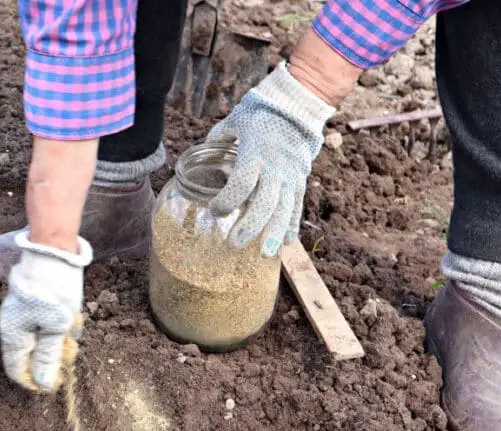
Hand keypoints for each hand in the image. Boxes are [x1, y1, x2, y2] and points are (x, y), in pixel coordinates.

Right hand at [0, 231, 90, 392]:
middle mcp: (13, 326)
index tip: (56, 382)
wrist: (53, 251)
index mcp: (13, 335)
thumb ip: (49, 356)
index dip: (35, 381)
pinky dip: (59, 328)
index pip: (16, 370)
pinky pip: (46, 325)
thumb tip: (44, 384)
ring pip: (41, 340)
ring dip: (58, 342)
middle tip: (69, 350)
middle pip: (30, 356)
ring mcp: (23, 314)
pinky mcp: (35, 304)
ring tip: (72, 329)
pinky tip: (71, 320)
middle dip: (51, 358)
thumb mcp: (56, 327)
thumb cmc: (54, 289)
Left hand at [204, 60, 335, 256]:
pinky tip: (284, 244)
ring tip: (264, 255)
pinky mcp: (301, 179)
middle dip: (250, 225)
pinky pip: (297, 205)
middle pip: (266, 201)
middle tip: (234, 244)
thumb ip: (217, 140)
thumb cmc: (259, 113)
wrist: (297, 105)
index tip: (215, 210)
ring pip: (285, 209)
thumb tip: (199, 155)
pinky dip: (291, 224)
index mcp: (255, 151)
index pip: (242, 181)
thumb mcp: (234, 121)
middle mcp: (275, 166)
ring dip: (274, 233)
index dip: (229, 198)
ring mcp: (291, 174)